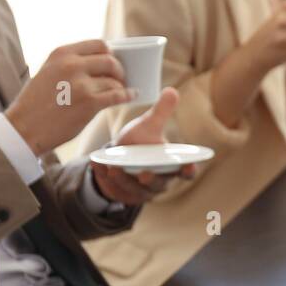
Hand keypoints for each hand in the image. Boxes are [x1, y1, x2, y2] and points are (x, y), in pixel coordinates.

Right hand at [5, 39, 132, 156]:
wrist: (23, 128)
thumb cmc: (35, 103)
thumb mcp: (48, 71)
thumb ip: (69, 64)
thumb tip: (99, 63)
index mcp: (61, 53)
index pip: (99, 44)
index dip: (110, 53)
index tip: (112, 61)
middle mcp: (72, 65)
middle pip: (110, 60)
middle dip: (119, 70)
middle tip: (119, 78)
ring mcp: (81, 84)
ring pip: (114, 80)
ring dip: (120, 87)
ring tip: (122, 91)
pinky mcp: (89, 103)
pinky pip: (117, 95)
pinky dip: (127, 95)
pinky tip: (130, 96)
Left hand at [90, 87, 196, 202]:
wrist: (117, 156)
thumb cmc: (140, 141)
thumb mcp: (149, 126)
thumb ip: (161, 111)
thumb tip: (172, 90)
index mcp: (171, 166)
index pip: (186, 172)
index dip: (189, 171)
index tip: (188, 166)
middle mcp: (159, 181)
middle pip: (159, 184)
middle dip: (151, 180)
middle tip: (143, 173)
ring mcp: (141, 191)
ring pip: (136, 190)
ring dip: (124, 180)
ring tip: (114, 168)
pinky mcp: (124, 195)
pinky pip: (116, 190)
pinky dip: (105, 178)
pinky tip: (97, 165)